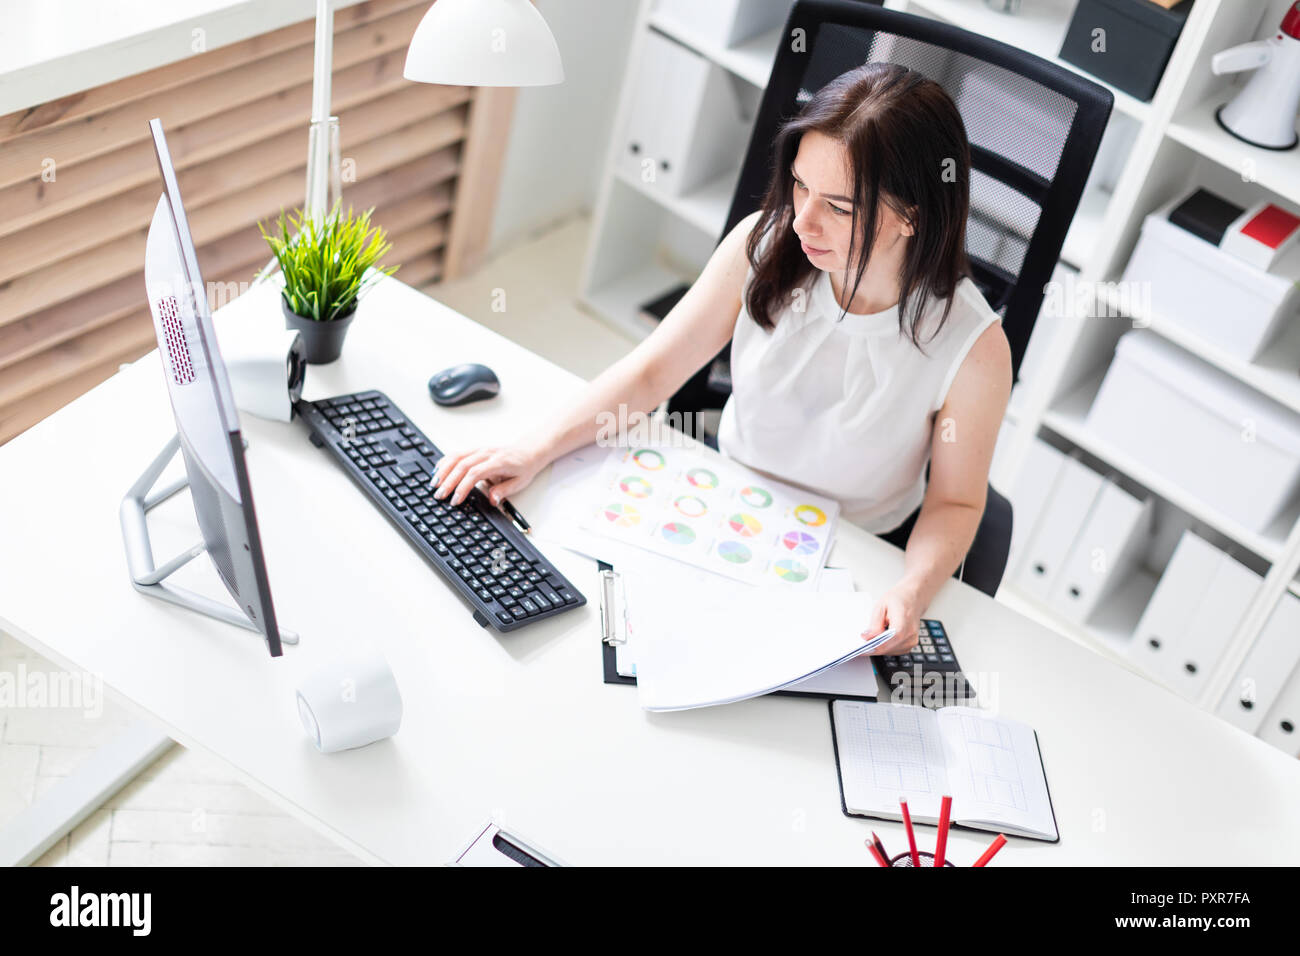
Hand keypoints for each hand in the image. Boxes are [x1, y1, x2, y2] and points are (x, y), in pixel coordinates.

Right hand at [431, 441, 548, 506]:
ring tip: (433, 484)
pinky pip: (457, 453)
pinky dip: (445, 461)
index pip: (475, 473)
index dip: (463, 487)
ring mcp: (479, 450)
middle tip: (439, 495)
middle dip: (448, 481)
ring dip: (443, 470)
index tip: (455, 500)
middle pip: (462, 465)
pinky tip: (437, 471)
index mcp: (498, 462)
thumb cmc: (523, 467)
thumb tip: (492, 500)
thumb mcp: (519, 483)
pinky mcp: (475, 450)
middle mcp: (486, 453)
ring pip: (456, 457)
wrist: (527, 451)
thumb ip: (504, 491)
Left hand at [862, 581, 923, 655]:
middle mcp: (910, 635)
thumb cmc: (899, 598)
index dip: (871, 646)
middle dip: (872, 647)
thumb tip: (867, 637)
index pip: (886, 643)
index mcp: (903, 625)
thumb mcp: (881, 605)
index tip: (860, 648)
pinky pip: (894, 651)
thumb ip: (874, 623)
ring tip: (872, 637)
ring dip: (879, 647)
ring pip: (889, 652)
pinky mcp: (911, 644)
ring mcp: (912, 641)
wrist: (913, 598)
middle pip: (886, 649)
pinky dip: (886, 646)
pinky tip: (881, 638)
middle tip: (862, 643)